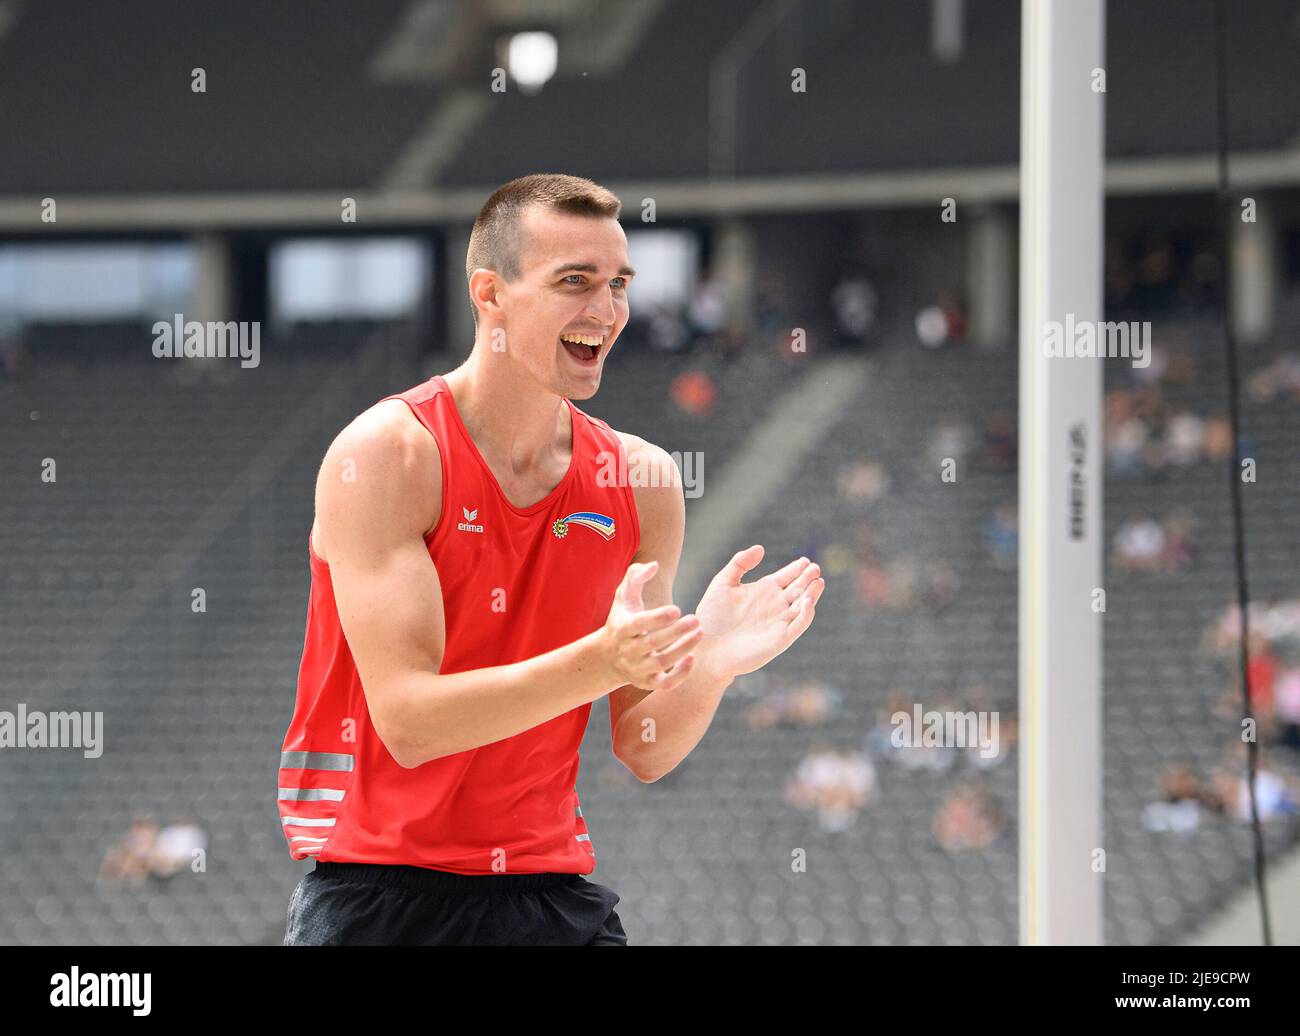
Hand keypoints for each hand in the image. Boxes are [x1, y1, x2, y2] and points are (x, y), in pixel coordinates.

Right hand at [599, 560, 701, 690]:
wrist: (608, 656)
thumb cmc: (622, 619)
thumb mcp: (623, 596)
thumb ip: (636, 576)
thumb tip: (654, 565)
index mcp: (622, 628)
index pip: (638, 624)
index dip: (657, 618)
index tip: (676, 609)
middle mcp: (628, 650)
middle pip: (652, 644)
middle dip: (676, 633)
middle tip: (696, 620)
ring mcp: (638, 668)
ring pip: (661, 663)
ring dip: (682, 649)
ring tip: (700, 633)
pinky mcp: (647, 682)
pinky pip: (665, 683)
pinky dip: (680, 674)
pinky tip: (692, 658)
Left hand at [695, 545, 822, 678]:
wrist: (706, 645)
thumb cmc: (712, 616)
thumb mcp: (723, 583)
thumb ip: (740, 563)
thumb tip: (760, 548)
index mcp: (765, 590)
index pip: (787, 576)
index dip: (797, 568)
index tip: (804, 561)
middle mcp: (776, 605)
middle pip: (799, 588)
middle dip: (808, 578)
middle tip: (815, 567)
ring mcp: (780, 621)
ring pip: (803, 605)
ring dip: (812, 594)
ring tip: (818, 581)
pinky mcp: (781, 638)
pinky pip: (799, 625)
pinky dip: (806, 614)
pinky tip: (808, 601)